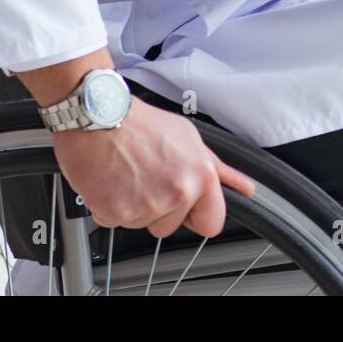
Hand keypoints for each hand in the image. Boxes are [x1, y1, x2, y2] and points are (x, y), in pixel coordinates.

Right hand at [51, 98, 256, 238]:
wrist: (98, 115)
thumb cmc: (140, 122)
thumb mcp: (188, 137)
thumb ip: (217, 168)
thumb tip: (243, 188)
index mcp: (199, 177)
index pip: (212, 223)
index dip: (198, 214)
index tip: (187, 205)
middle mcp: (175, 194)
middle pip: (171, 226)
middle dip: (161, 208)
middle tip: (148, 177)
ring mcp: (144, 207)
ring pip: (143, 223)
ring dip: (135, 205)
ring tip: (129, 173)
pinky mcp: (114, 214)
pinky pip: (115, 221)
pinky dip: (111, 205)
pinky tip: (113, 179)